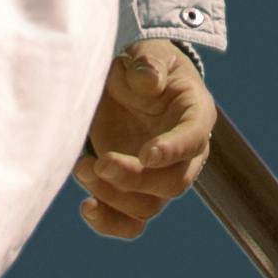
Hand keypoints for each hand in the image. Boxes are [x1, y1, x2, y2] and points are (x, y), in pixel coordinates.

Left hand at [75, 38, 217, 239]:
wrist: (127, 85)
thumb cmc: (142, 68)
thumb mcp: (146, 55)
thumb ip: (149, 65)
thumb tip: (148, 82)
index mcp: (195, 114)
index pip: (193, 139)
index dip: (174, 149)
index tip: (146, 154)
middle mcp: (184, 153)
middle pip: (173, 183)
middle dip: (135, 179)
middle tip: (100, 162)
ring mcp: (160, 176)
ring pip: (148, 206)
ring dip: (114, 197)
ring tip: (82, 168)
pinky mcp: (136, 191)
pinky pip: (130, 222)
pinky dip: (110, 222)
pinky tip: (87, 207)